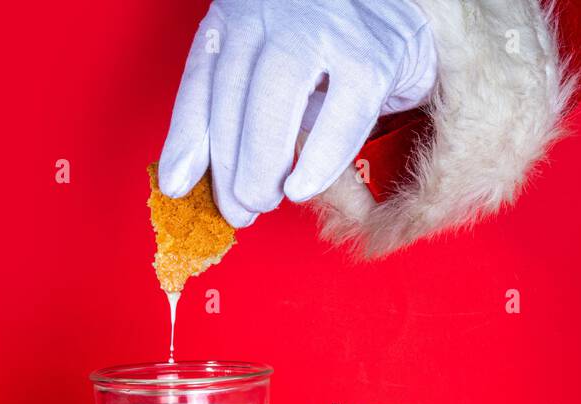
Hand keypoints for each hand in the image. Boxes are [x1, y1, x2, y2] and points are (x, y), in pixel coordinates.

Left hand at [158, 0, 436, 227]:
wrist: (403, 13)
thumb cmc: (331, 50)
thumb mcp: (272, 67)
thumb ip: (237, 107)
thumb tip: (191, 177)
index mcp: (244, 12)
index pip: (203, 76)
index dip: (187, 137)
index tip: (178, 185)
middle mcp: (276, 10)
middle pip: (234, 89)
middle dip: (229, 161)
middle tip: (238, 208)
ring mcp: (323, 27)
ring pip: (276, 96)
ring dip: (263, 162)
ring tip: (263, 201)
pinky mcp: (371, 53)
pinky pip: (341, 112)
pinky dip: (320, 158)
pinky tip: (303, 187)